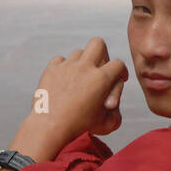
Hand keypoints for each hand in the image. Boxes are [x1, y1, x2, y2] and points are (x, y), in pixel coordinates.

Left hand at [22, 38, 127, 154]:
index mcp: (101, 79)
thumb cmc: (78, 127)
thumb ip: (115, 111)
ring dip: (82, 63)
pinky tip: (64, 80)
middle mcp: (84, 68)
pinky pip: (60, 59)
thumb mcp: (106, 123)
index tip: (119, 78)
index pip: (118, 64)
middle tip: (100, 68)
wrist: (49, 127)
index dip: (121, 71)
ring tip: (79, 79)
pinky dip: (63, 67)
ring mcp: (66, 67)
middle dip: (103, 54)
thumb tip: (112, 102)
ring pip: (79, 52)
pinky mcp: (51, 69)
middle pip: (98, 43)